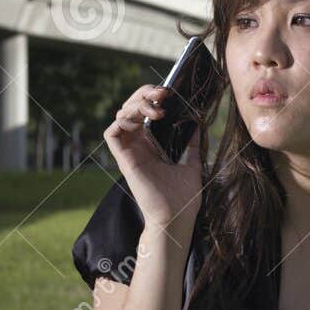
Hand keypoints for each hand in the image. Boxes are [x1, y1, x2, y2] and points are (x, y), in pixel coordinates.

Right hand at [102, 83, 203, 230]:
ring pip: (120, 116)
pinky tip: (142, 121)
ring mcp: (130, 152)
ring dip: (136, 104)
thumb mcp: (192, 163)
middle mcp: (139, 145)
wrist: (177, 216)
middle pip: (130, 108)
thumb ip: (192, 144)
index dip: (152, 97)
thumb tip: (197, 124)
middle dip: (144, 94)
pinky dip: (122, 121)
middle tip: (162, 93)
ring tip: (157, 109)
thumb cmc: (184, 197)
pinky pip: (112, 134)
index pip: (144, 112)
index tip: (169, 93)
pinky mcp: (124, 160)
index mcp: (152, 144)